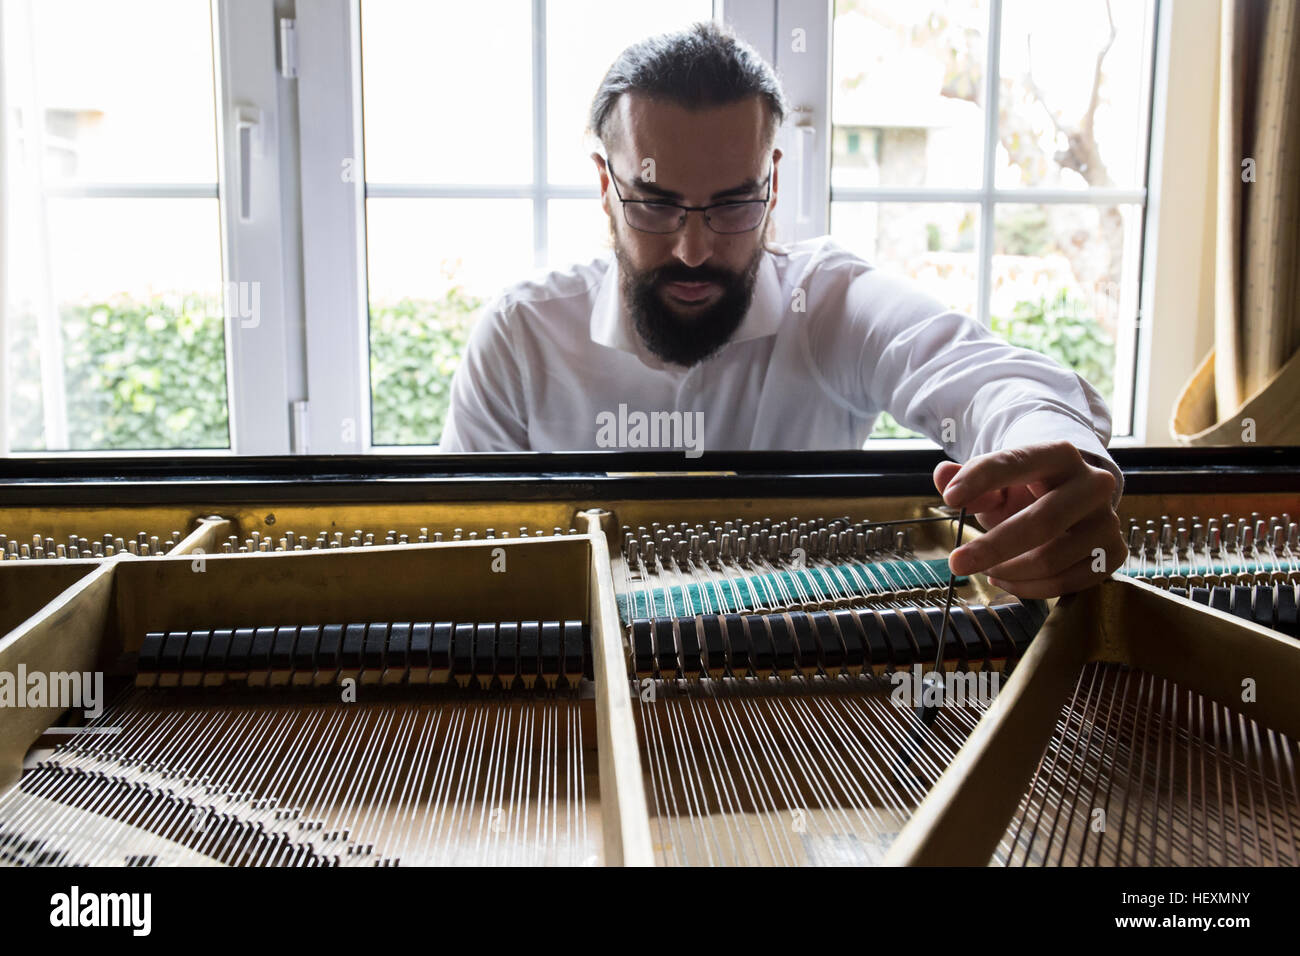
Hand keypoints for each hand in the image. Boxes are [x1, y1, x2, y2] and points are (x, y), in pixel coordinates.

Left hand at [933, 440, 1125, 598]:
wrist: (1072, 500)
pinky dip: (1028, 588)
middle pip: (1041, 522)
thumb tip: (943, 476)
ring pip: (1052, 559)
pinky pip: (1066, 583)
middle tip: (956, 563)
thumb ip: (968, 477)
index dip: (981, 479)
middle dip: (992, 547)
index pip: (1017, 462)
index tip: (949, 499)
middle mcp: (1093, 484)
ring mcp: (1108, 521)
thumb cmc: (1027, 489)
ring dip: (1008, 571)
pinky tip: (1008, 580)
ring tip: (987, 569)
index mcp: (1060, 455)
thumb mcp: (997, 481)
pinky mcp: (1113, 553)